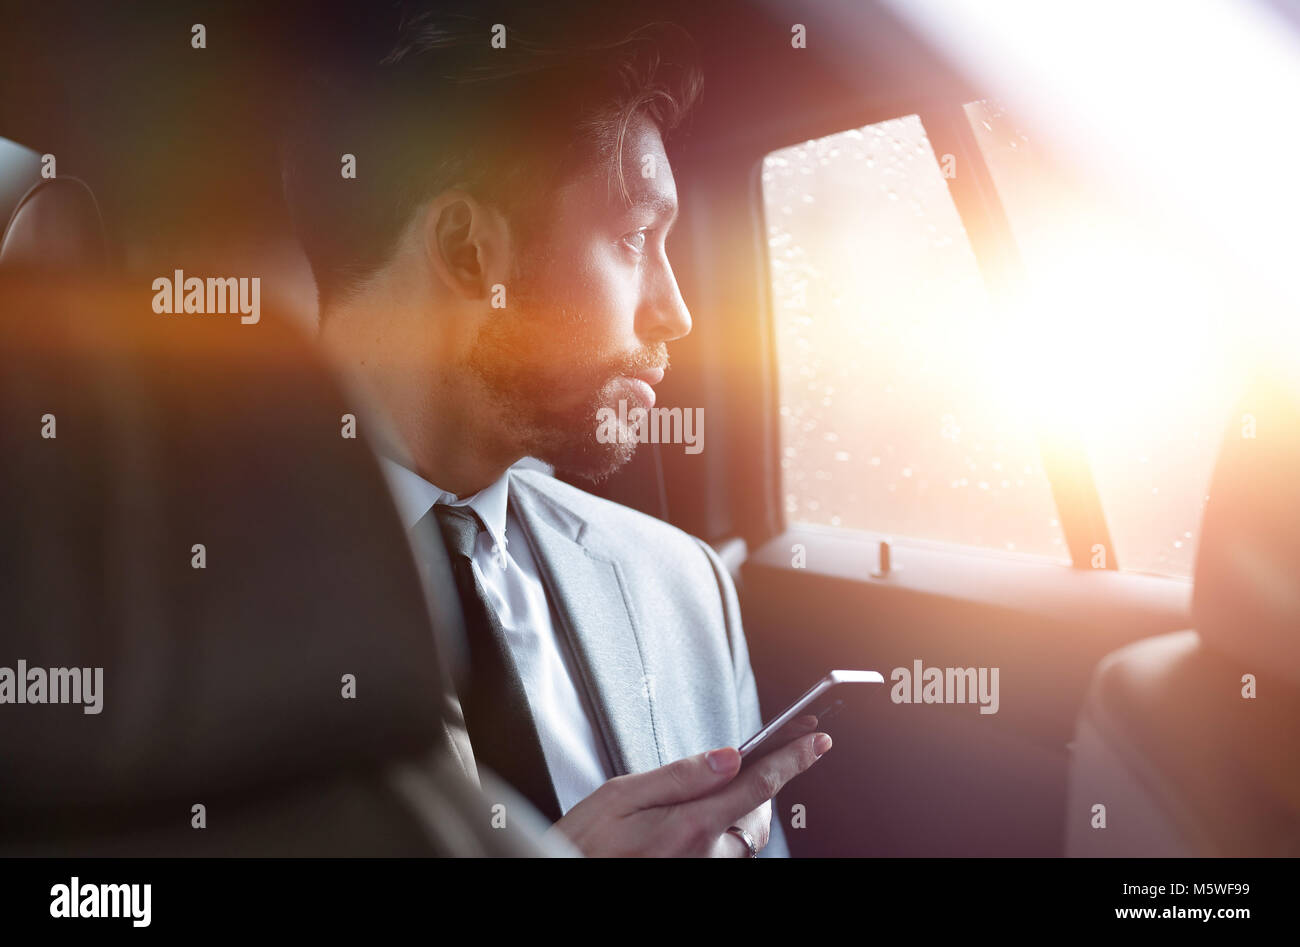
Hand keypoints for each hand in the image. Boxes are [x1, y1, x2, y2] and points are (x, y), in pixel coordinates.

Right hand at [545, 716, 828, 856]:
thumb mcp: (618, 797)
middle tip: (761, 754)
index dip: (792, 759)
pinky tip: (698, 821)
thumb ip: (679, 775)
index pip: (757, 785)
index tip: (817, 739)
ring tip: (718, 790)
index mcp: (689, 827)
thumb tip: (728, 756)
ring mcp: (705, 873)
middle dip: (761, 784)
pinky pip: (726, 853)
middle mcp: (707, 857)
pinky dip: (724, 830)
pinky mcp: (698, 879)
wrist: (559, 878)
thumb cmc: (581, 848)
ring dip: (741, 809)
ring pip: (744, 835)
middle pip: (757, 812)